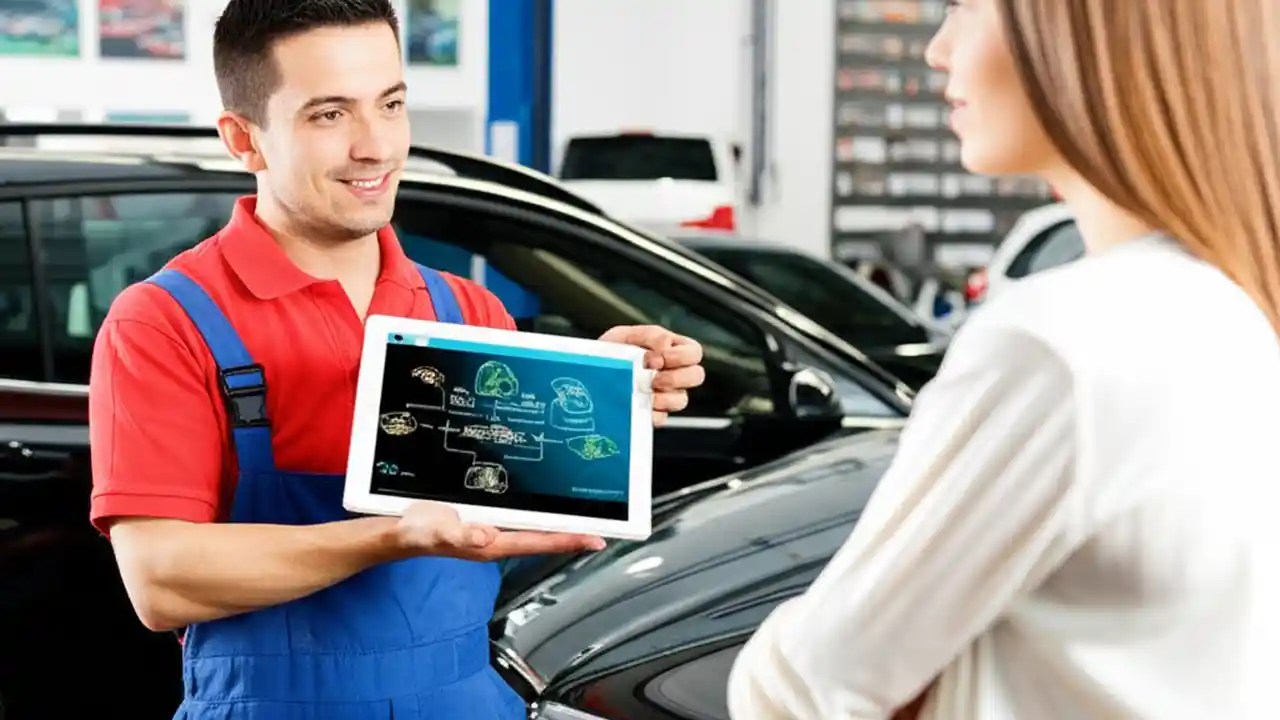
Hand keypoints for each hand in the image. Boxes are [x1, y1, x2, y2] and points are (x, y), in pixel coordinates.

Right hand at [393, 501, 605, 561]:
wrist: (397, 529)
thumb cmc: (415, 532)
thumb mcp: (434, 530)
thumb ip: (458, 535)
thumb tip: (487, 537)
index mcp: (492, 543)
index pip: (540, 542)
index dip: (569, 540)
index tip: (597, 539)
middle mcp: (497, 538)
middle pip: (544, 535)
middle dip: (573, 530)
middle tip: (605, 524)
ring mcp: (492, 529)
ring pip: (534, 525)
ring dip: (558, 520)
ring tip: (585, 512)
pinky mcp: (484, 518)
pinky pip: (518, 514)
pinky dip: (537, 508)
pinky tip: (546, 501)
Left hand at [598, 325, 705, 426]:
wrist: (587, 375)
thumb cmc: (610, 353)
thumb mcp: (626, 335)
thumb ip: (650, 335)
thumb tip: (665, 345)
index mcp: (671, 351)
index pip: (694, 353)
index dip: (681, 356)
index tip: (658, 357)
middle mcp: (673, 374)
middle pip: (696, 376)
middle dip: (675, 377)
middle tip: (653, 377)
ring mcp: (666, 396)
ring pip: (682, 399)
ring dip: (663, 396)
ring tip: (643, 390)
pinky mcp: (654, 414)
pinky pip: (662, 417)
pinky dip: (650, 412)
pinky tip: (636, 403)